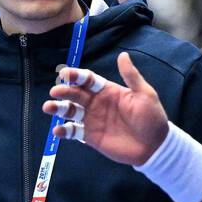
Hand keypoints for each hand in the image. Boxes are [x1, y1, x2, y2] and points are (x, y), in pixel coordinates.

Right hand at [43, 52, 170, 165]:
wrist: (154, 146)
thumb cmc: (152, 118)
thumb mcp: (144, 94)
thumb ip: (131, 76)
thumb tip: (122, 55)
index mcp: (107, 91)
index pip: (88, 80)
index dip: (76, 76)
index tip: (65, 74)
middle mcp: (96, 103)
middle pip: (75, 94)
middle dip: (64, 92)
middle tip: (55, 91)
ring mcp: (91, 120)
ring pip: (70, 112)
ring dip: (58, 109)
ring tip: (48, 107)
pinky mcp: (90, 137)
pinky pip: (73, 132)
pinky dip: (63, 131)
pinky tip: (57, 130)